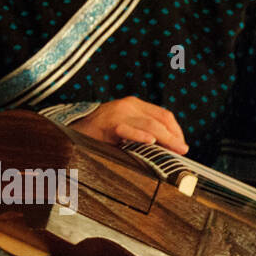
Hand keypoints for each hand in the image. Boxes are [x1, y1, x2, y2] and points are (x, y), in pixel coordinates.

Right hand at [69, 97, 188, 153]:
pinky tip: (149, 141)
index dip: (177, 131)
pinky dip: (139, 135)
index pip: (164, 115)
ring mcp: (117, 114)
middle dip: (174, 137)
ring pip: (149, 125)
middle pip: (160, 120)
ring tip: (175, 150)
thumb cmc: (100, 132)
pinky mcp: (107, 125)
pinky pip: (127, 130)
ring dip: (165, 139)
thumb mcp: (125, 124)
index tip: (182, 146)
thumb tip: (170, 148)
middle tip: (183, 151)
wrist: (72, 129)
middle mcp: (128, 106)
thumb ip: (143, 129)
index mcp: (134, 104)